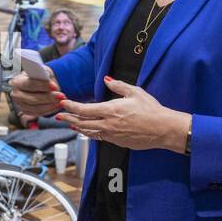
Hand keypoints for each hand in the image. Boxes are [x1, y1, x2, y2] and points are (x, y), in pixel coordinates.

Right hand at [10, 70, 62, 117]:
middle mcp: (16, 94)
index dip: (42, 85)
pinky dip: (49, 110)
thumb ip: (44, 75)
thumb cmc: (39, 76)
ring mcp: (20, 105)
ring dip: (51, 105)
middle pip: (33, 99)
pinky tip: (58, 105)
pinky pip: (39, 113)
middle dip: (49, 97)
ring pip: (37, 108)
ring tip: (62, 101)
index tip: (54, 86)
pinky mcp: (26, 111)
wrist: (37, 83)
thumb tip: (49, 81)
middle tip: (61, 96)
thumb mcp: (42, 71)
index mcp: (17, 81)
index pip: (30, 84)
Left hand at [57, 76, 190, 151]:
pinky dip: (89, 133)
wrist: (163, 129)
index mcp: (111, 110)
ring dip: (77, 126)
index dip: (71, 106)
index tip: (62, 102)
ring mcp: (112, 135)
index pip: (84, 109)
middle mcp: (108, 124)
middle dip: (68, 117)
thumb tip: (106, 79)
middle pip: (81, 122)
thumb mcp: (135, 92)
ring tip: (69, 122)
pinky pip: (99, 137)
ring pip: (88, 131)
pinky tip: (86, 130)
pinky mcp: (117, 142)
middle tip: (58, 115)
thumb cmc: (151, 110)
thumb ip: (118, 85)